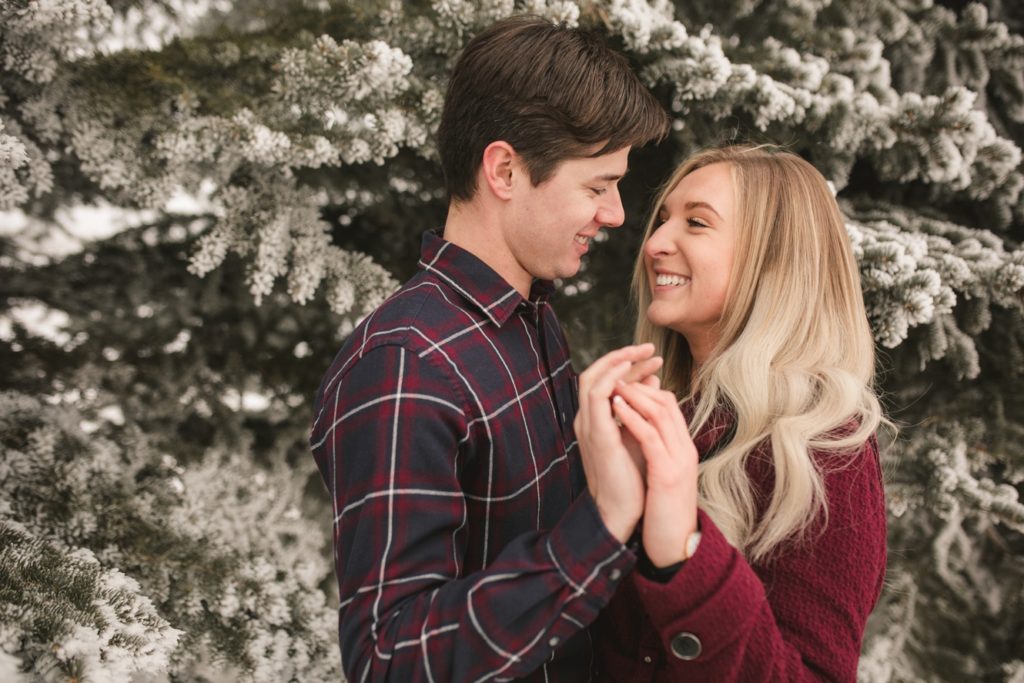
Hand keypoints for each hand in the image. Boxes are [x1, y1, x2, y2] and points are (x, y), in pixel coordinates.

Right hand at [575, 344, 662, 542]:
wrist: (622, 510)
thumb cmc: (633, 477)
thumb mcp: (640, 433)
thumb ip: (643, 407)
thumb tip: (653, 380)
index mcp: (596, 420)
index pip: (605, 381)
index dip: (628, 365)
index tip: (654, 358)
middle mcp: (587, 419)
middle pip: (595, 374)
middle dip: (622, 356)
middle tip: (650, 348)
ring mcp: (588, 425)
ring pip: (592, 378)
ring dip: (618, 361)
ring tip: (644, 352)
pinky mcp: (596, 433)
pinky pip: (597, 395)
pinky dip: (613, 379)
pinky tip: (631, 370)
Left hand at [612, 381, 698, 566]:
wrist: (675, 544)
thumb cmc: (664, 511)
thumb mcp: (661, 473)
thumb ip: (654, 449)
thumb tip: (639, 429)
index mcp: (682, 448)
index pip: (668, 405)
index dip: (644, 390)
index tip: (621, 383)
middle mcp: (684, 449)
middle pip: (665, 402)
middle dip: (638, 385)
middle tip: (615, 376)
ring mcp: (678, 459)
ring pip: (660, 413)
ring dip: (634, 395)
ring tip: (613, 384)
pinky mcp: (667, 473)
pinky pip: (650, 436)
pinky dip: (633, 418)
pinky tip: (616, 408)